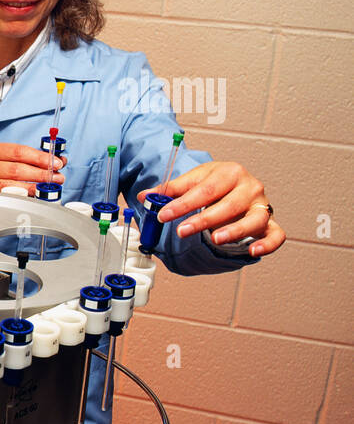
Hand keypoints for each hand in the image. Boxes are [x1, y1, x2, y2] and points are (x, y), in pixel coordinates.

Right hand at [0, 143, 63, 194]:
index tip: (57, 163)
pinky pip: (7, 198)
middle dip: (41, 174)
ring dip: (34, 187)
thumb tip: (58, 160)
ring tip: (49, 188)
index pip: (19, 152)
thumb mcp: (3, 157)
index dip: (40, 158)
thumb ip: (28, 158)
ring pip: (11, 186)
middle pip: (17, 169)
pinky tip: (34, 196)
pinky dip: (24, 198)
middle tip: (57, 177)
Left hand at [141, 160, 284, 257]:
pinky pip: (276, 235)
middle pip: (228, 205)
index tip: (163, 215)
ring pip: (254, 219)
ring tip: (215, 239)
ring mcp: (262, 205)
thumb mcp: (193, 181)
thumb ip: (169, 190)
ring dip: (235, 230)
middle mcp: (250, 187)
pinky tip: (252, 251)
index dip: (182, 204)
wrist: (236, 184)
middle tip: (182, 231)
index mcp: (230, 172)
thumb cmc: (215, 184)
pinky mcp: (270, 223)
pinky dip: (267, 244)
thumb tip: (145, 196)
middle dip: (204, 219)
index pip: (205, 189)